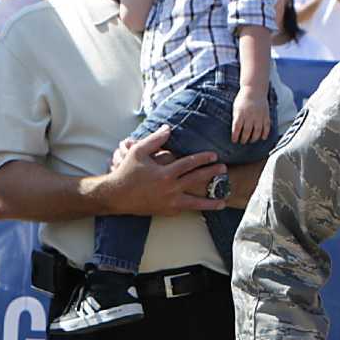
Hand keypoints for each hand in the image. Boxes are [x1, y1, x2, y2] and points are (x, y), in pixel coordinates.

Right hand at [99, 125, 224, 215]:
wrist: (116, 196)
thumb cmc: (126, 172)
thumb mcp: (138, 152)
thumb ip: (155, 140)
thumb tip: (168, 128)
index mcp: (165, 174)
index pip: (189, 164)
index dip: (203, 158)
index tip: (214, 155)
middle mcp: (170, 190)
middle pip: (196, 180)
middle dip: (211, 174)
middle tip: (224, 170)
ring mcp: (169, 203)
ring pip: (194, 203)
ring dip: (210, 202)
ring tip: (222, 202)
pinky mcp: (166, 211)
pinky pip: (184, 209)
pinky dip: (194, 208)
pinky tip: (203, 206)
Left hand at [231, 88, 269, 144]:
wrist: (254, 89)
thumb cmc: (243, 99)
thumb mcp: (236, 108)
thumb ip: (236, 118)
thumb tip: (235, 130)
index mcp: (240, 114)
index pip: (237, 128)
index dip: (235, 136)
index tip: (234, 141)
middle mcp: (250, 116)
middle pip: (247, 132)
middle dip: (244, 139)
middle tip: (242, 142)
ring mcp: (259, 116)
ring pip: (257, 131)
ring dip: (254, 138)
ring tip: (251, 141)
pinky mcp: (266, 115)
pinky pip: (266, 127)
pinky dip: (265, 134)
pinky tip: (262, 138)